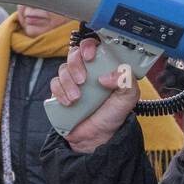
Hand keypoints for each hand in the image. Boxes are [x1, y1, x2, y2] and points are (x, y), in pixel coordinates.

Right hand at [48, 38, 139, 153]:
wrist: (97, 137)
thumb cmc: (113, 115)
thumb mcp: (129, 98)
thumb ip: (126, 81)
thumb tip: (106, 76)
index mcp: (104, 66)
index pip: (93, 46)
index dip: (89, 46)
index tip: (90, 56)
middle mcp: (88, 71)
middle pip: (74, 54)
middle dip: (76, 65)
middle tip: (83, 80)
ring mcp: (73, 80)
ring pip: (63, 69)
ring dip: (68, 82)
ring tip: (77, 98)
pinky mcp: (62, 91)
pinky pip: (55, 84)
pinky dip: (60, 92)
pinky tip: (69, 102)